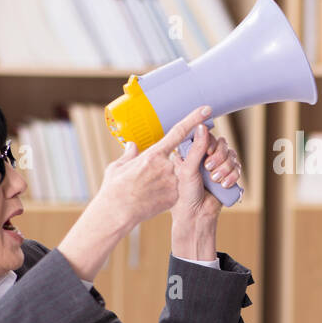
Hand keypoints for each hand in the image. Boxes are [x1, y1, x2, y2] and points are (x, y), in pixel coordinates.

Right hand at [98, 105, 213, 228]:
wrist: (118, 212)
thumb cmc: (115, 188)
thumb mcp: (119, 166)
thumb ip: (129, 154)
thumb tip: (133, 146)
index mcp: (153, 154)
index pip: (179, 132)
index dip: (195, 120)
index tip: (206, 110)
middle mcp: (166, 166)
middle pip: (177, 157)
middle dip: (167, 164)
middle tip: (150, 175)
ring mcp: (173, 182)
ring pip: (176, 174)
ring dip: (166, 178)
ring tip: (147, 188)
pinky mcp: (175, 196)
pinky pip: (175, 188)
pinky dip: (167, 190)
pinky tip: (152, 197)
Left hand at [171, 119, 241, 223]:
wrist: (196, 215)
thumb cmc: (185, 194)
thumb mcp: (188, 169)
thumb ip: (196, 148)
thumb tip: (201, 126)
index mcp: (192, 152)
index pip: (207, 136)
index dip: (210, 143)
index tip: (206, 153)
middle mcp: (205, 157)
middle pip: (222, 144)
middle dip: (218, 157)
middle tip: (209, 168)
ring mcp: (217, 166)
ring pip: (231, 156)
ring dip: (225, 168)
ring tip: (215, 180)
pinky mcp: (227, 175)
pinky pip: (237, 168)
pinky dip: (233, 175)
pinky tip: (224, 184)